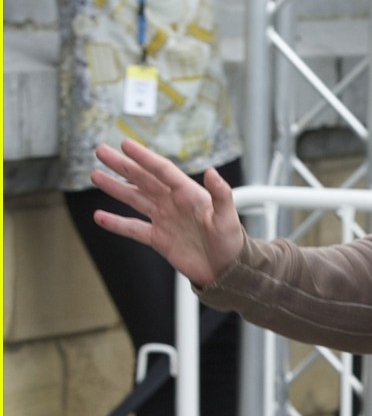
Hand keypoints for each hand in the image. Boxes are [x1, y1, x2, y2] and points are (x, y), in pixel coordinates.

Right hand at [91, 139, 243, 286]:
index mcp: (189, 193)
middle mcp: (173, 202)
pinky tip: (100, 217)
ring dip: (115, 187)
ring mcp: (164, 219)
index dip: (143, 157)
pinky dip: (117, 223)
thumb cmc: (231, 242)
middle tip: (101, 151)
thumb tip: (212, 172)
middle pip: (143, 179)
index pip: (162, 170)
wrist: (225, 271)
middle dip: (122, 165)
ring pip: (134, 199)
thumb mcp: (228, 217)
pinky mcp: (158, 239)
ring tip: (96, 175)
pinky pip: (133, 229)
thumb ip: (221, 195)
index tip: (125, 144)